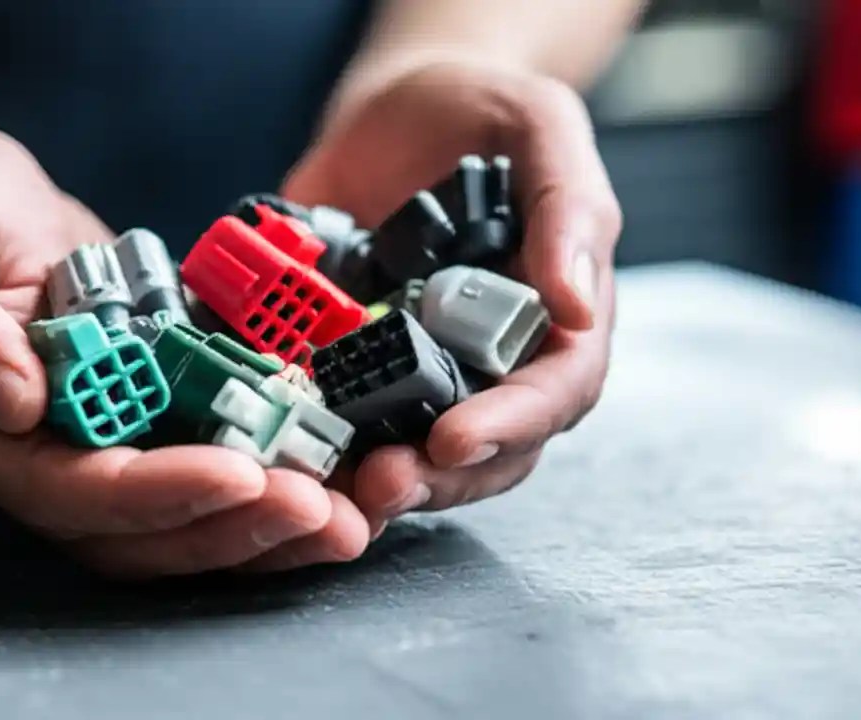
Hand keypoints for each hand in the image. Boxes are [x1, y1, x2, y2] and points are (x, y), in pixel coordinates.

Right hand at [0, 123, 367, 578]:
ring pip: (177, 522)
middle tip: (328, 514)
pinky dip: (270, 478)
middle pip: (134, 532)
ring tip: (350, 515)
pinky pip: (205, 466)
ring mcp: (91, 446)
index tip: (243, 474)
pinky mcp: (140, 419)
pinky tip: (333, 470)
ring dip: (263, 527)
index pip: (69, 491)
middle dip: (233, 529)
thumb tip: (14, 401)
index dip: (157, 495)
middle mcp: (36, 460)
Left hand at [283, 59, 621, 534]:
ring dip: (378, 482)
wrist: (392, 106)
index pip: (555, 391)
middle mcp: (494, 359)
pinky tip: (283, 451)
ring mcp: (424, 368)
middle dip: (437, 477)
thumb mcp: (538, 128)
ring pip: (417, 453)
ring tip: (332, 488)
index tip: (452, 439)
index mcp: (554, 316)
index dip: (510, 425)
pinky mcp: (358, 364)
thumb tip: (577, 304)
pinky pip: (345, 420)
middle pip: (488, 449)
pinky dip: (319, 444)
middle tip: (379, 486)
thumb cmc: (479, 111)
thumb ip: (568, 208)